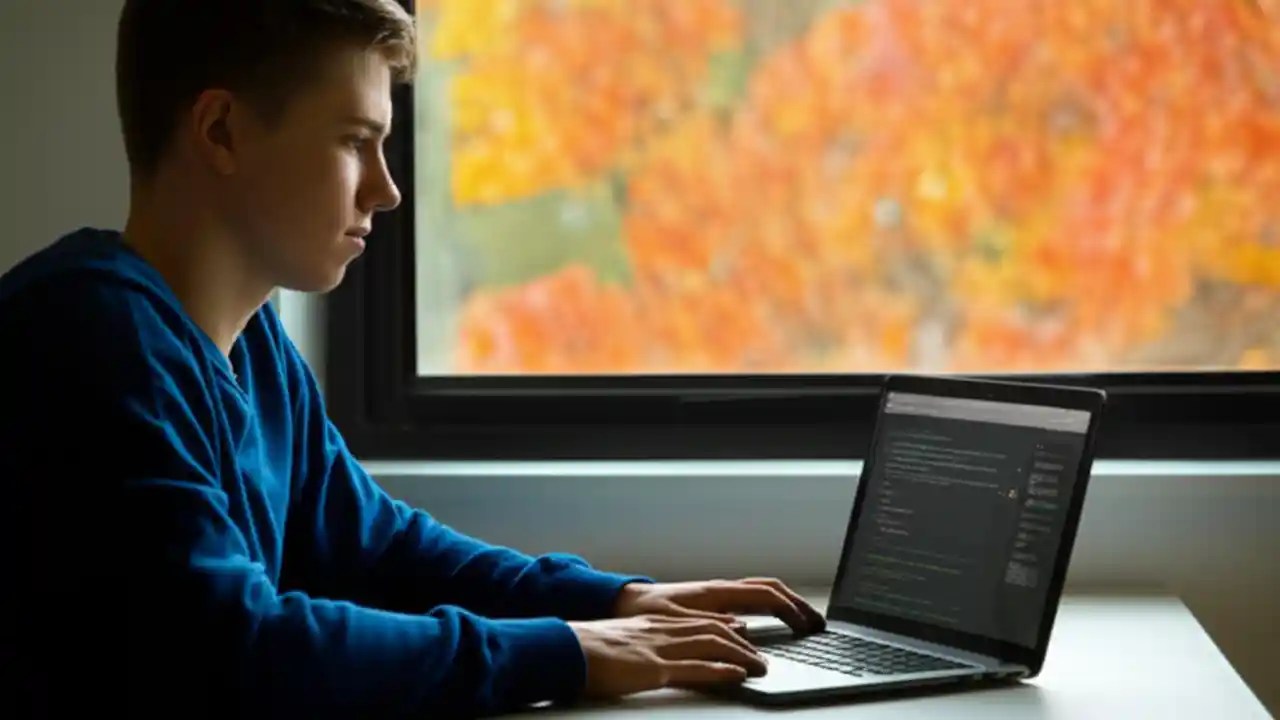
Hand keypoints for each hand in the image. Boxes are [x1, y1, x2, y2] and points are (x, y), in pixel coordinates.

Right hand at [567, 615, 767, 698]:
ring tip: (759, 667)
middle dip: (742, 644)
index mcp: (653, 624)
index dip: (726, 628)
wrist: (563, 649)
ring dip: (741, 655)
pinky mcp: (652, 668)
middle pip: (713, 630)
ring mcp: (658, 648)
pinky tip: (736, 675)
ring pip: (711, 645)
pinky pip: (694, 668)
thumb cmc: (584, 650)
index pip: (699, 622)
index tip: (743, 635)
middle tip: (760, 657)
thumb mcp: (620, 640)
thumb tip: (648, 654)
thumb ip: (640, 643)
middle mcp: (661, 630)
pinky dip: (720, 670)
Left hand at [614, 578, 825, 634]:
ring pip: (762, 592)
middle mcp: (722, 589)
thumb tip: (744, 628)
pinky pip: (750, 599)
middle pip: (771, 589)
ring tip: (803, 622)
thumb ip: (710, 624)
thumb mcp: (677, 621)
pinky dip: (770, 607)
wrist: (625, 602)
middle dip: (797, 603)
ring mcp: (719, 593)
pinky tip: (774, 622)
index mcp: (717, 591)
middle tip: (816, 623)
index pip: (765, 594)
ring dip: (786, 605)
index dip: (791, 608)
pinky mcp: (713, 602)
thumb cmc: (647, 610)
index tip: (807, 625)